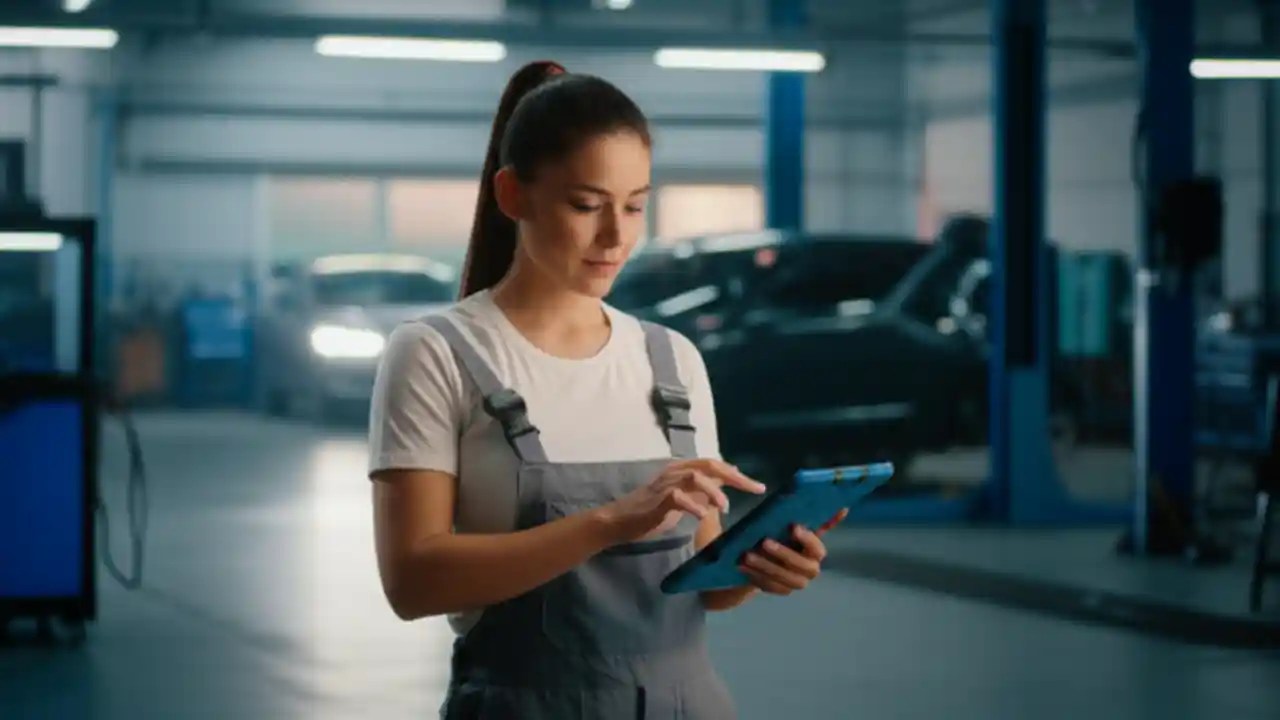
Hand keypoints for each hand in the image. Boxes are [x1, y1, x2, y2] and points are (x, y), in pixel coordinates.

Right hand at [598, 459, 766, 544]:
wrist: (619, 521)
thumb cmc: (652, 510)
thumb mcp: (684, 496)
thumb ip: (705, 486)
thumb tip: (730, 473)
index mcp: (683, 470)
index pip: (715, 465)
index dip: (738, 474)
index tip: (758, 487)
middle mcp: (675, 472)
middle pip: (709, 465)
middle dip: (734, 477)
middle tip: (753, 489)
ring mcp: (665, 485)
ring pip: (695, 477)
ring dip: (714, 491)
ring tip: (725, 507)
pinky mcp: (657, 501)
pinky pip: (678, 498)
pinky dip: (693, 506)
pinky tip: (703, 515)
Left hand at [738, 508, 848, 595]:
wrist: (765, 556)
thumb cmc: (781, 534)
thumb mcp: (791, 522)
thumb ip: (810, 516)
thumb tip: (842, 508)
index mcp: (815, 551)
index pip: (818, 548)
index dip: (808, 539)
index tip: (793, 527)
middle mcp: (811, 569)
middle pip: (802, 566)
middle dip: (783, 554)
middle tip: (764, 542)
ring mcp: (797, 582)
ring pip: (784, 578)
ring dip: (765, 566)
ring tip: (747, 555)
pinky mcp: (782, 590)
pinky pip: (770, 586)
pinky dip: (755, 575)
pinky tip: (742, 566)